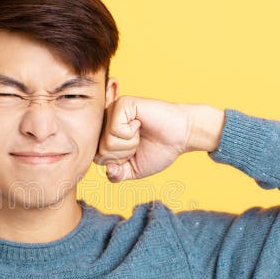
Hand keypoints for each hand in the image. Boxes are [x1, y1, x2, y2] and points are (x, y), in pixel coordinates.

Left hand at [93, 96, 207, 182]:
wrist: (181, 137)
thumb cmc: (159, 150)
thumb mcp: (133, 170)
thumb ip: (116, 174)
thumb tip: (108, 169)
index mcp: (105, 136)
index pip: (97, 159)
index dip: (118, 163)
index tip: (133, 153)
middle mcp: (105, 122)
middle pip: (101, 152)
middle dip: (124, 154)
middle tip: (139, 142)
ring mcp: (112, 111)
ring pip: (107, 143)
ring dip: (129, 145)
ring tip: (140, 133)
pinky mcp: (122, 104)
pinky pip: (115, 130)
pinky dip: (131, 134)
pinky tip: (140, 124)